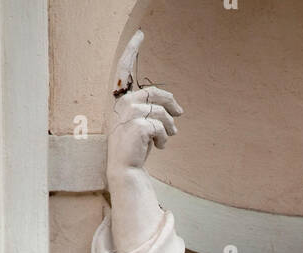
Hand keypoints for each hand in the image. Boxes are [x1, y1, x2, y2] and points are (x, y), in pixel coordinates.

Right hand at [107, 31, 182, 177]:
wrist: (125, 168)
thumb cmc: (133, 147)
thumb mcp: (141, 123)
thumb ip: (151, 110)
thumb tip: (177, 109)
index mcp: (122, 98)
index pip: (125, 69)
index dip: (133, 50)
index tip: (141, 34)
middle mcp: (125, 102)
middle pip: (156, 93)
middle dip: (172, 104)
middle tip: (180, 113)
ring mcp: (131, 113)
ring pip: (162, 112)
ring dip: (170, 127)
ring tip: (169, 137)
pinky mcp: (139, 125)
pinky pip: (162, 127)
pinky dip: (164, 139)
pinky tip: (159, 148)